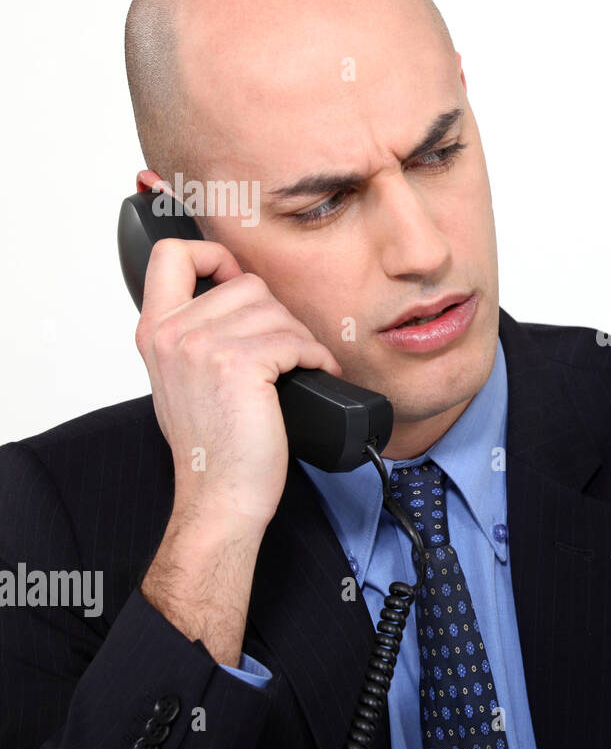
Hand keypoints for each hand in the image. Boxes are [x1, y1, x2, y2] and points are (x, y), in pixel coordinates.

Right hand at [134, 226, 342, 525]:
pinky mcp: (238, 365)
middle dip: (278, 317)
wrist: (221, 495)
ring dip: (301, 340)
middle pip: (248, 283)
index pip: (173, 254)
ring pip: (276, 310)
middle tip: (286, 353)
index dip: (215, 256)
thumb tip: (235, 299)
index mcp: (155, 331)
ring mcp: (202, 347)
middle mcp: (172, 333)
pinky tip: (316, 374)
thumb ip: (195, 335)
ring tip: (301, 367)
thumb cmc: (214, 446)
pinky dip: (317, 356)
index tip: (237, 283)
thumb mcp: (185, 380)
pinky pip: (296, 339)